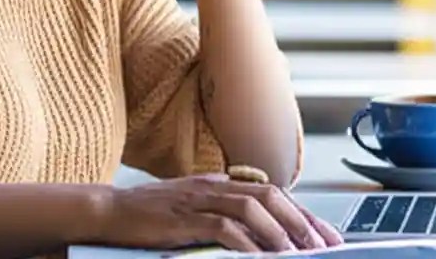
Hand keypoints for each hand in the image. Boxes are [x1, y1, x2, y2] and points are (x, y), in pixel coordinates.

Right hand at [92, 174, 344, 252]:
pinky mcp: (183, 219)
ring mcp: (199, 200)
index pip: (273, 193)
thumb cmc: (149, 215)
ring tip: (297, 254)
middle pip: (271, 197)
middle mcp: (215, 186)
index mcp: (220, 183)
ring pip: (252, 209)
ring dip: (279, 232)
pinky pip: (222, 228)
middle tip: (323, 247)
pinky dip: (245, 243)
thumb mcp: (193, 207)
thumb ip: (222, 211)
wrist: (108, 212)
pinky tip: (259, 258)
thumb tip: (257, 227)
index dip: (303, 213)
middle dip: (301, 222)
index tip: (326, 235)